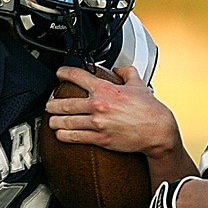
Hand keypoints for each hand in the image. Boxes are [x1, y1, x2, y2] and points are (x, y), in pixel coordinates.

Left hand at [45, 65, 181, 157]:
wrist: (158, 131)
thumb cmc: (150, 110)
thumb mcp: (139, 84)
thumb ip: (127, 73)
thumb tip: (119, 68)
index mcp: (106, 90)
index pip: (78, 76)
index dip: (64, 73)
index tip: (59, 73)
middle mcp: (99, 105)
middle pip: (65, 103)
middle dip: (53, 103)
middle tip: (49, 104)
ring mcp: (98, 123)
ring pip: (66, 121)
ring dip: (55, 121)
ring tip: (51, 120)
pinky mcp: (100, 139)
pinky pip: (75, 137)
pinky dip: (64, 136)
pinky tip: (60, 134)